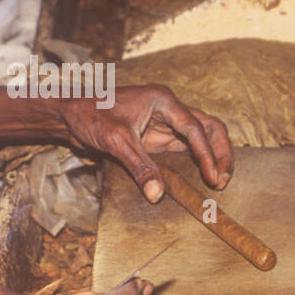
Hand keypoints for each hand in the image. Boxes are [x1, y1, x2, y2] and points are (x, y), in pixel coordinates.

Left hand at [58, 84, 232, 202]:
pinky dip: (196, 160)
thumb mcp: (116, 142)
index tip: (213, 176)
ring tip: (219, 180)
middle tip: (223, 179)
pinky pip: (184, 147)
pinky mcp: (156, 136)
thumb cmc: (90, 116)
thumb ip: (140, 167)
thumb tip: (157, 194)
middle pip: (208, 126)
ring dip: (211, 156)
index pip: (194, 127)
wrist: (70, 115)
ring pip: (200, 136)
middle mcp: (168, 108)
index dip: (207, 153)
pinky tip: (201, 177)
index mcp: (162, 100)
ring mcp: (164, 122)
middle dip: (220, 151)